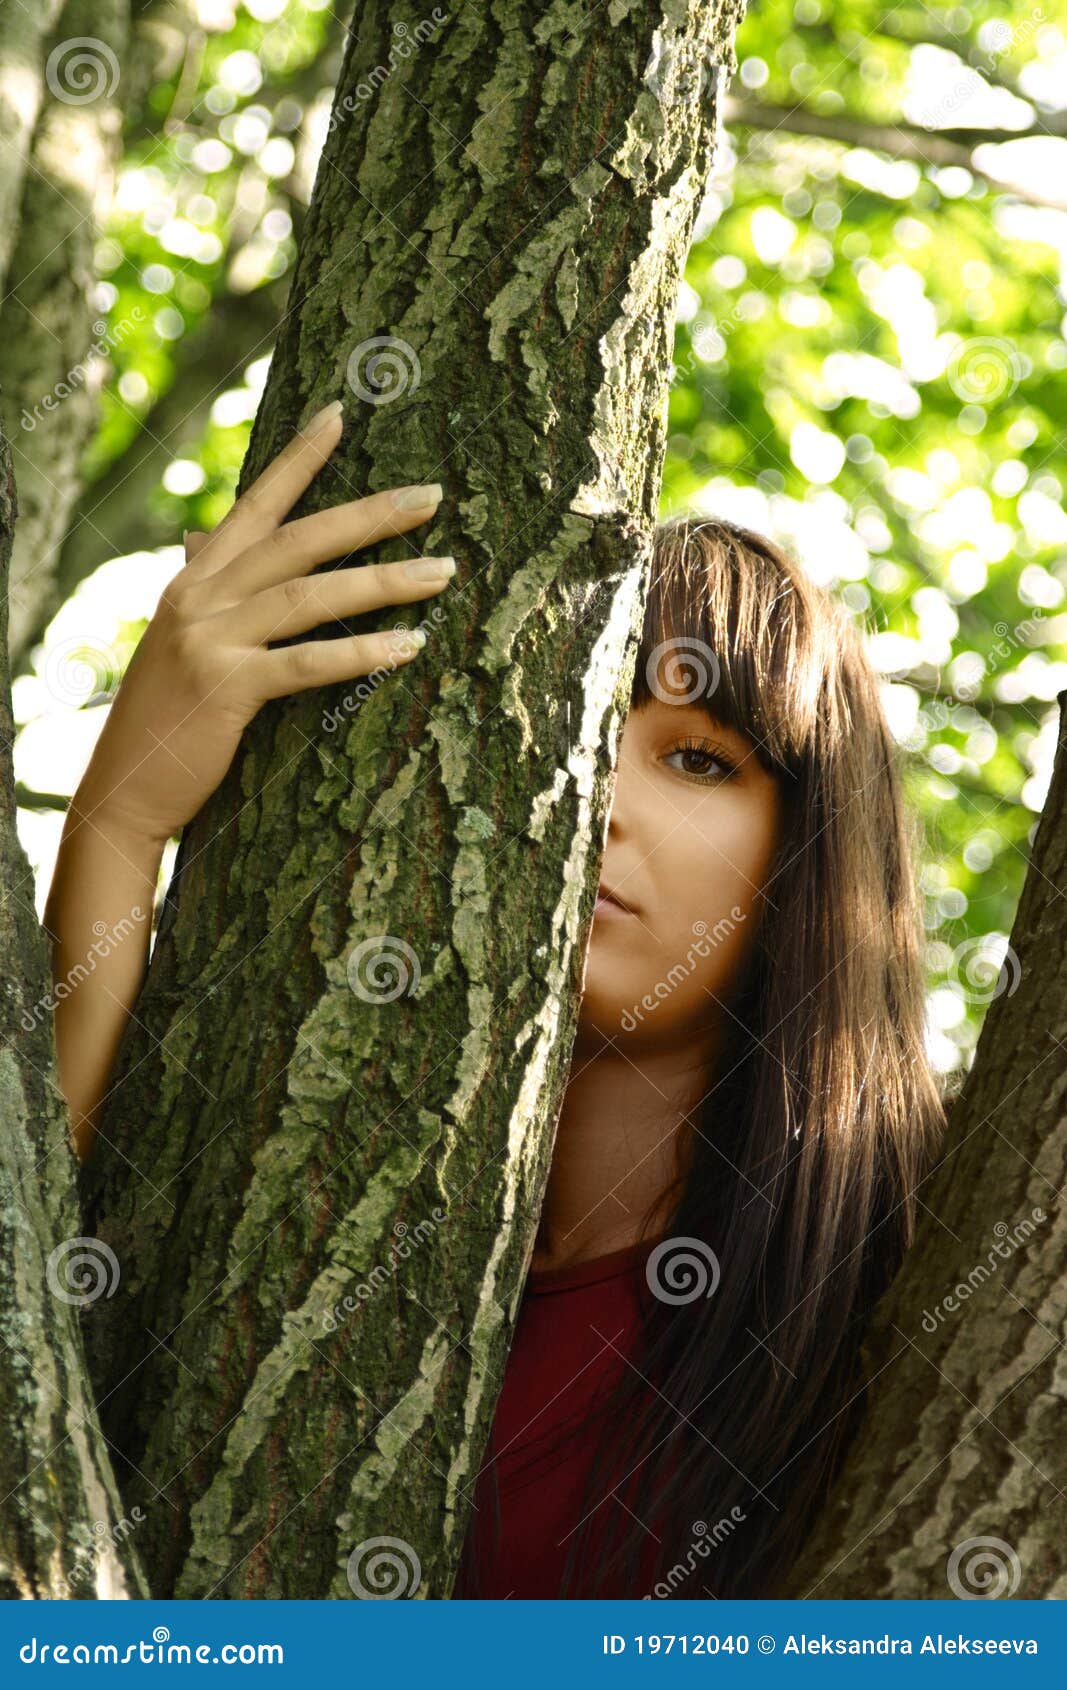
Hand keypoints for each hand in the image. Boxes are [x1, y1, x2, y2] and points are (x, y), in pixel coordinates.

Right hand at [72, 401, 452, 845]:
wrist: (125, 786)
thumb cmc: (167, 715)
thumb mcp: (179, 639)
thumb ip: (202, 589)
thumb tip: (198, 541)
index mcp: (193, 579)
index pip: (254, 504)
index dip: (297, 459)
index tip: (341, 414)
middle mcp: (199, 597)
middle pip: (298, 540)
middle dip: (370, 514)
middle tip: (432, 494)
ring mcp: (211, 640)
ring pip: (311, 595)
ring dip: (385, 580)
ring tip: (443, 571)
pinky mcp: (227, 689)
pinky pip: (307, 663)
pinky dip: (363, 652)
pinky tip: (411, 645)